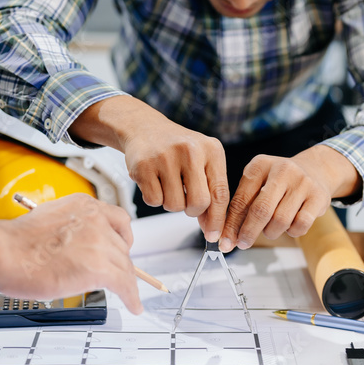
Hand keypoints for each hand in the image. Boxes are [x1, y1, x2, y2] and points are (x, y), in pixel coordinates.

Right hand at [0, 195, 142, 313]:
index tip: (122, 249)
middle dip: (120, 263)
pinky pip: (125, 285)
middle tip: (117, 276)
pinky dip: (131, 297)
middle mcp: (97, 220)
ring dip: (126, 283)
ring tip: (128, 295)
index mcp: (85, 206)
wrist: (3, 251)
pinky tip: (132, 305)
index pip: (119, 220)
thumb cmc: (16, 241)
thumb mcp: (52, 220)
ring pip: (125, 267)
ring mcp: (100, 243)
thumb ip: (73, 229)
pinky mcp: (100, 267)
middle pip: (122, 246)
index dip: (122, 239)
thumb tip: (81, 248)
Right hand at [69, 97, 230, 242]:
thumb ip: (210, 193)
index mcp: (212, 150)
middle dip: (191, 210)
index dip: (218, 219)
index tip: (214, 236)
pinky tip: (154, 181)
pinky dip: (154, 198)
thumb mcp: (202, 162)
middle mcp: (191, 150)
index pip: (220, 193)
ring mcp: (165, 156)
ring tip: (168, 184)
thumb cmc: (178, 151)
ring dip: (171, 203)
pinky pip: (154, 201)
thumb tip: (212, 230)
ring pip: (175, 205)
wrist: (144, 128)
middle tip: (185, 200)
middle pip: (198, 203)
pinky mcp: (143, 165)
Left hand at [219, 145, 361, 251]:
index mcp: (260, 165)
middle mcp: (282, 170)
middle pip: (261, 210)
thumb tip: (229, 238)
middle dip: (248, 232)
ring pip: (280, 220)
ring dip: (271, 232)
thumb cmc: (280, 183)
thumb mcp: (258, 184)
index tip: (226, 241)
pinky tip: (289, 226)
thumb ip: (243, 207)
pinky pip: (300, 224)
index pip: (241, 199)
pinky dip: (292, 232)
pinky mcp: (318, 196)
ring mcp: (302, 182)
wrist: (315, 170)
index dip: (232, 224)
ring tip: (270, 228)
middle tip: (243, 244)